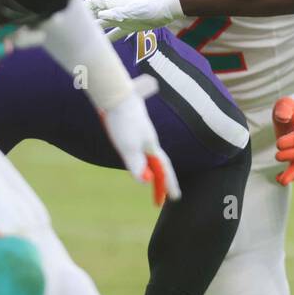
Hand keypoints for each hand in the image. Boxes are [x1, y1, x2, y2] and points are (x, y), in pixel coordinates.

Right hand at [85, 0, 182, 39]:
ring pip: (104, 25)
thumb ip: (118, 13)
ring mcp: (121, 19)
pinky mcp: (129, 27)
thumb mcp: (134, 10)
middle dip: (86, 22)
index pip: (93, 3)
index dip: (84, 8)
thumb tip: (102, 14)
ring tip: (85, 42)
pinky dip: (108, 39)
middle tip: (76, 34)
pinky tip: (102, 47)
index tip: (76, 18)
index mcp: (114, 3)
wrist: (166, 10)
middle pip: (95, 15)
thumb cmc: (150, 7)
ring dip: (95, 32)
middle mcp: (114, 10)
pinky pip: (115, 33)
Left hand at [101, 74, 179, 205]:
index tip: (175, 198)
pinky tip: (141, 157)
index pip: (164, 169)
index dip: (169, 184)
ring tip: (155, 179)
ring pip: (152, 155)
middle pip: (160, 163)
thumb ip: (136, 164)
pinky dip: (145, 157)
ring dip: (155, 169)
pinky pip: (143, 148)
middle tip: (166, 197)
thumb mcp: (127, 146)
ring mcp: (142, 133)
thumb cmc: (122, 121)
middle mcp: (149, 140)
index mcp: (151, 146)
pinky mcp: (133, 127)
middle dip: (164, 180)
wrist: (118, 95)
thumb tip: (145, 181)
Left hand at [272, 97, 293, 185]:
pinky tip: (279, 179)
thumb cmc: (291, 109)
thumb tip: (283, 117)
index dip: (291, 141)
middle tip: (277, 156)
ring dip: (293, 173)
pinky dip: (291, 176)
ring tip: (281, 180)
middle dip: (291, 156)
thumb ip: (284, 108)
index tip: (278, 143)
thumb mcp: (285, 103)